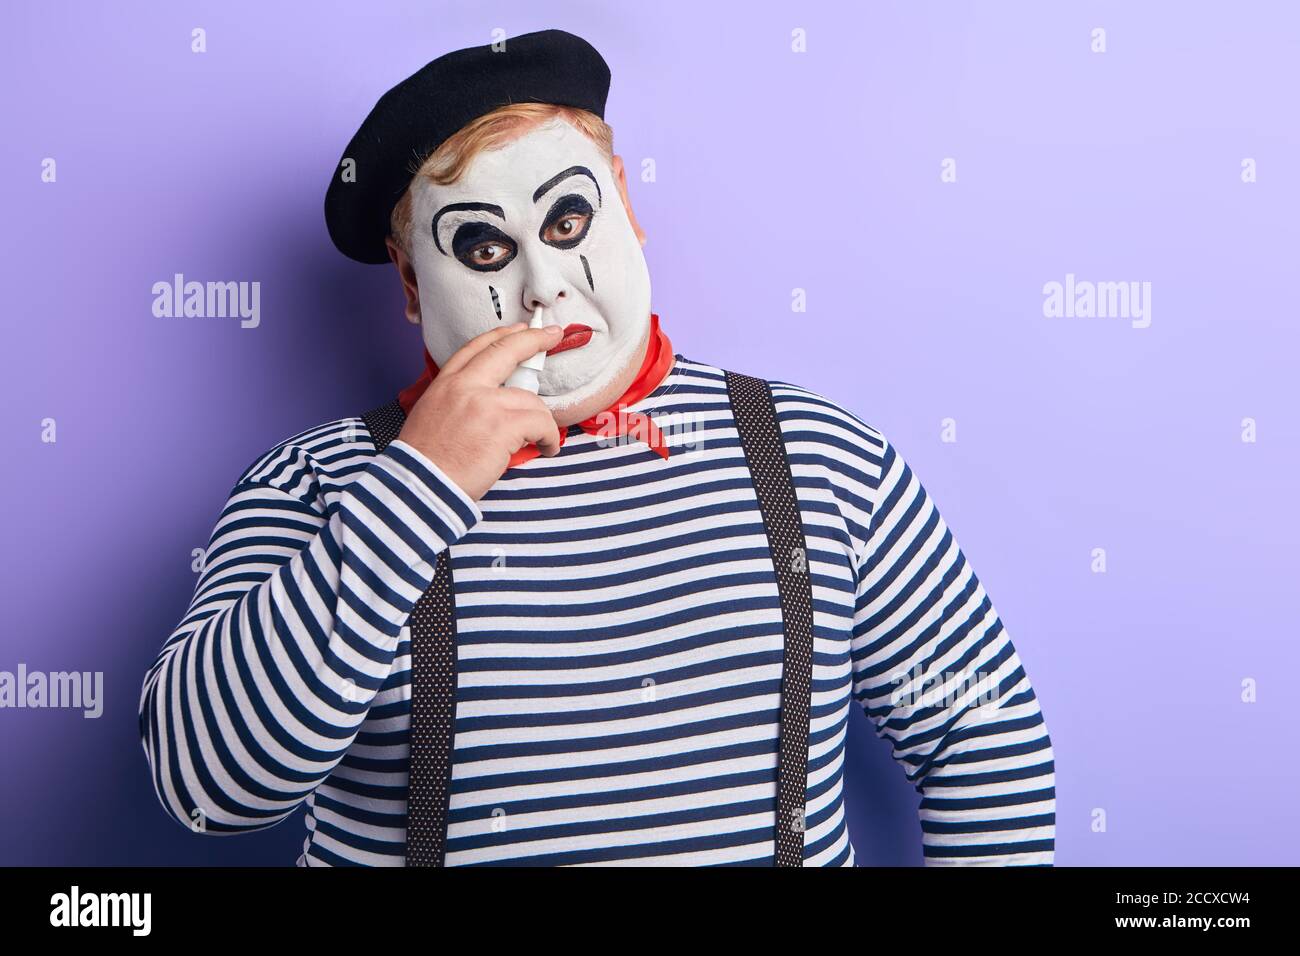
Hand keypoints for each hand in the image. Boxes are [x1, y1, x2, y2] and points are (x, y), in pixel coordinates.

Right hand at [395, 322, 564, 500]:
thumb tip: (488, 403)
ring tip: (542, 439)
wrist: (420, 488)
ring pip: (531, 399)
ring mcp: (484, 404)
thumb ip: (457, 401)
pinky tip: (546, 448)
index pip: (476, 348)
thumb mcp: (431, 416)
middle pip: (506, 351)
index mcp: (445, 384)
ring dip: (542, 420)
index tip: (522, 329)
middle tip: (553, 335)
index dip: (503, 335)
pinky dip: (549, 437)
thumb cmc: (427, 463)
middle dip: (534, 339)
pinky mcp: (502, 426)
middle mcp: (464, 387)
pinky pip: (541, 423)